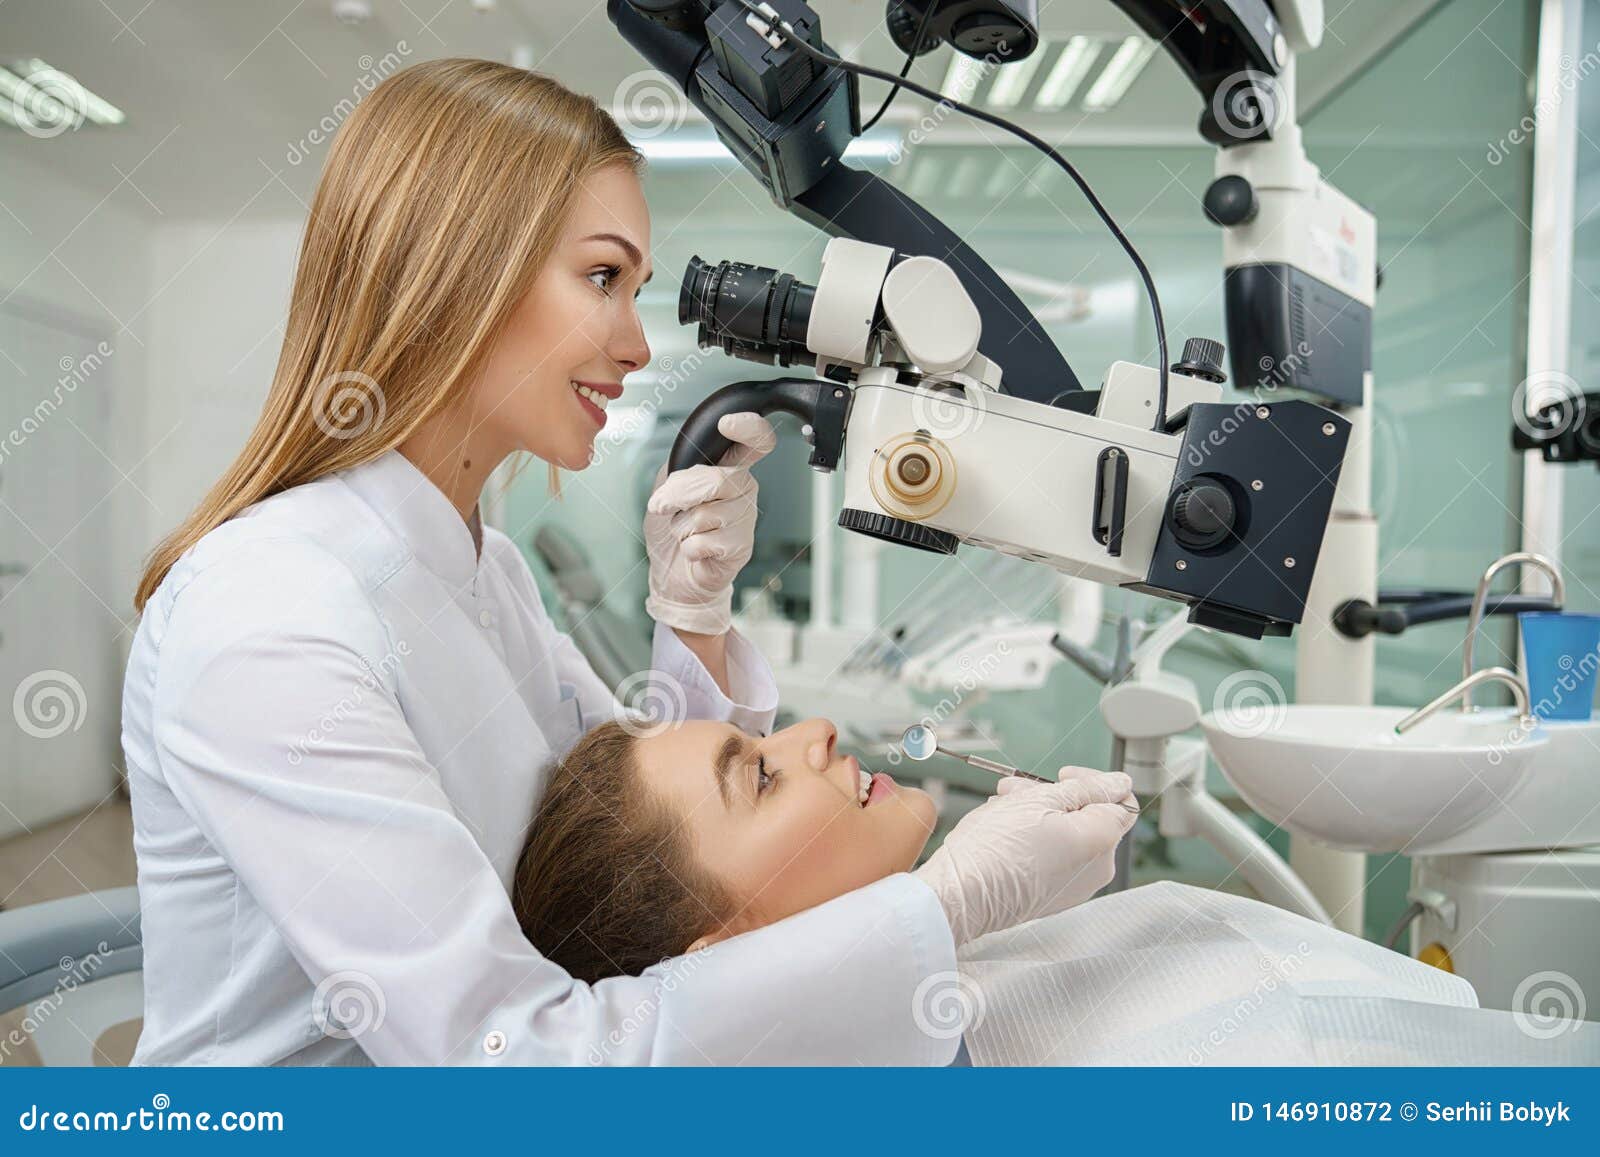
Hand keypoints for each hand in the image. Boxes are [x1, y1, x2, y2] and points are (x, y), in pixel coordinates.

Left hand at [644, 412, 777, 636]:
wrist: (672, 573)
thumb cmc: (671, 529)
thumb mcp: (663, 489)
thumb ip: (677, 474)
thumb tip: (685, 486)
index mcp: (730, 466)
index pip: (754, 440)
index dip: (747, 427)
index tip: (728, 423)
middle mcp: (744, 488)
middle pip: (716, 480)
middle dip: (679, 496)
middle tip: (667, 508)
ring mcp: (746, 518)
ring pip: (704, 514)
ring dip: (682, 526)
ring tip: (688, 532)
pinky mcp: (741, 547)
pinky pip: (703, 541)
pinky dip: (688, 548)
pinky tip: (697, 551)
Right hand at [912, 767, 1137, 946]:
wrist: (962, 895)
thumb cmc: (996, 847)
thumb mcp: (1040, 799)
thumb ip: (1087, 789)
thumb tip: (1120, 782)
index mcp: (1102, 840)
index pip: (1124, 801)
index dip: (1096, 781)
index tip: (1064, 775)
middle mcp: (1098, 869)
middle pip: (1090, 817)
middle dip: (1055, 795)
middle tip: (1019, 788)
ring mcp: (1077, 887)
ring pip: (1069, 835)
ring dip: (1040, 813)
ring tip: (1001, 806)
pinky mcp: (1055, 897)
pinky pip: (1057, 857)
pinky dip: (1037, 839)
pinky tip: (1005, 830)